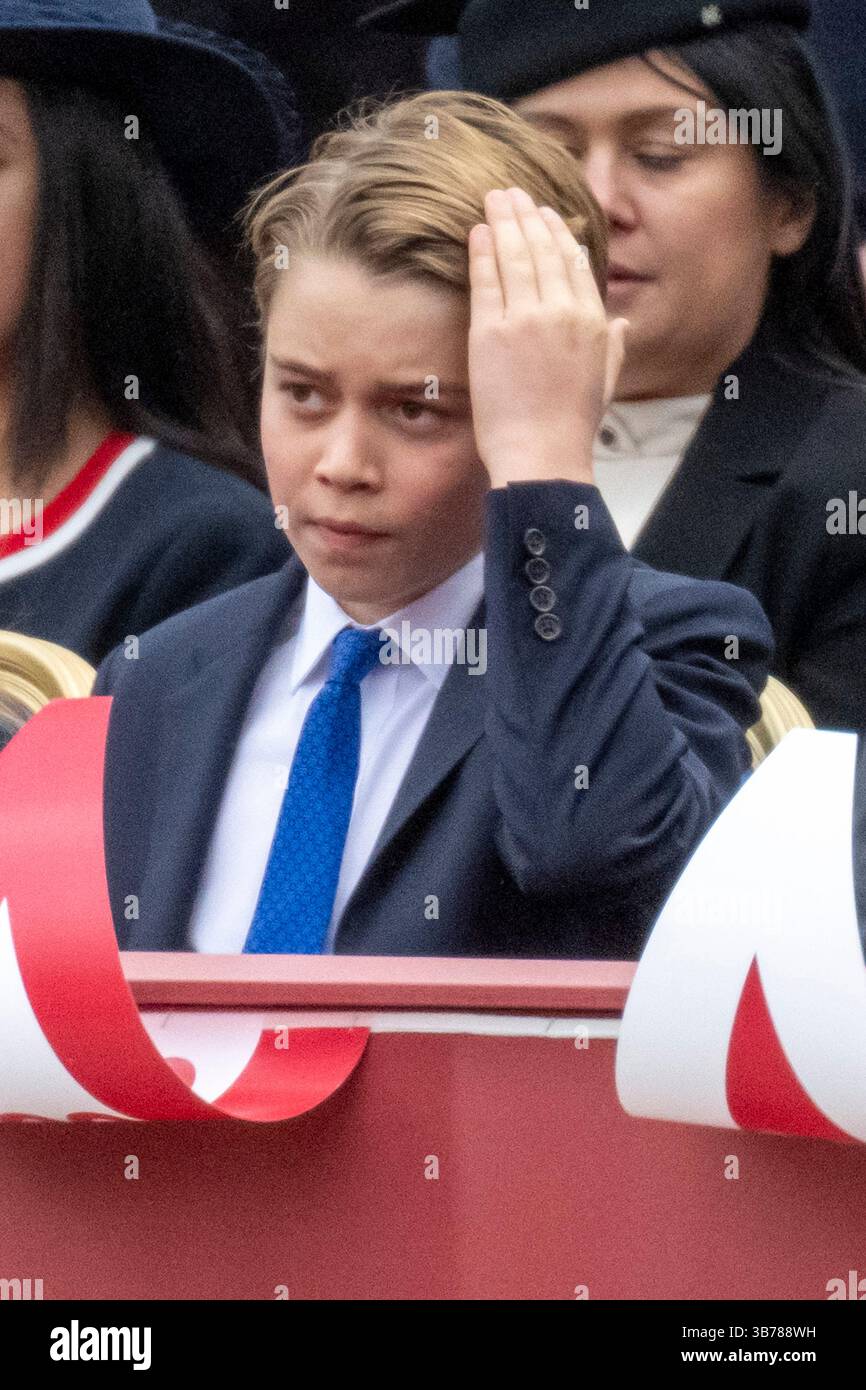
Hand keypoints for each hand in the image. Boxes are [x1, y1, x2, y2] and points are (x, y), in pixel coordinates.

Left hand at [468, 187, 627, 487]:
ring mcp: (527, 320)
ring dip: (503, 221)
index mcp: (593, 321)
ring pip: (515, 256)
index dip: (557, 233)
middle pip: (543, 250)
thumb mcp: (605, 382)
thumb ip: (613, 346)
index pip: (574, 263)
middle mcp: (563, 313)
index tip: (543, 214)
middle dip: (527, 215)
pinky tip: (477, 231)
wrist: (543, 455)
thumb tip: (621, 322)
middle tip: (511, 193)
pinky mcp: (492, 333)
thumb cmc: (571, 427)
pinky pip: (487, 280)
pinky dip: (482, 251)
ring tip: (492, 199)